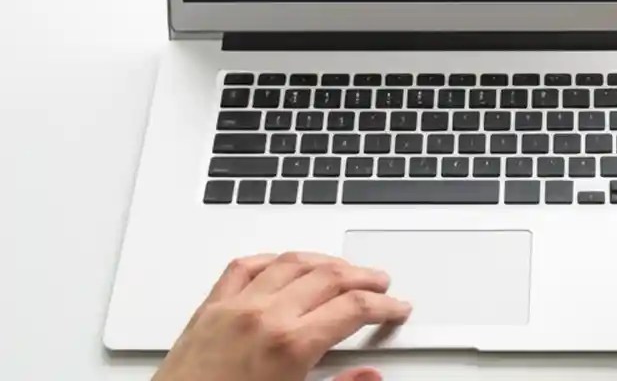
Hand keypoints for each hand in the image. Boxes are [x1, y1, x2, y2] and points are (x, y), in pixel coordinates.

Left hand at [154, 252, 411, 380]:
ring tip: (343, 268)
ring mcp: (234, 307)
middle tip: (381, 284)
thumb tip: (370, 375)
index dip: (384, 305)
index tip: (396, 308)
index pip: (353, 308)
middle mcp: (264, 316)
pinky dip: (272, 259)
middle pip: (329, 277)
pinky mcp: (209, 309)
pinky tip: (285, 263)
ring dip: (325, 261)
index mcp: (290, 346)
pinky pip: (245, 267)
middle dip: (363, 277)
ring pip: (292, 262)